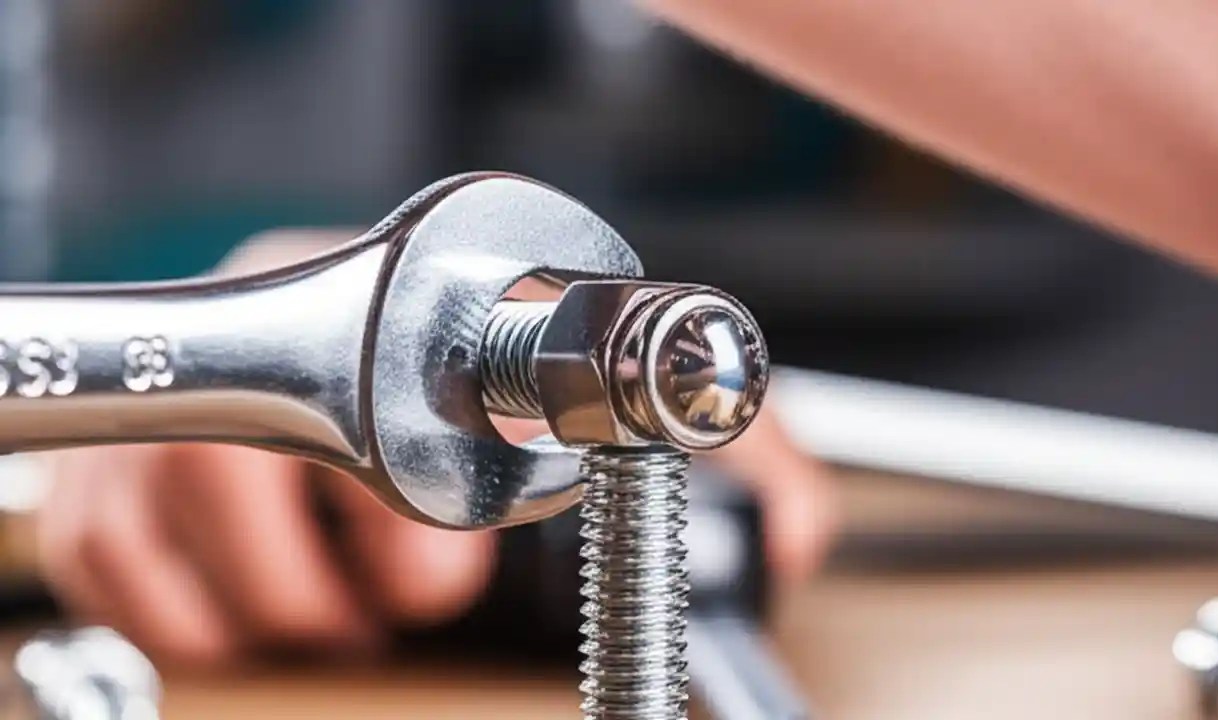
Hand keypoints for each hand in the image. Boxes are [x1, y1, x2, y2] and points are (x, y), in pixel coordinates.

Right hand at [35, 232, 836, 665]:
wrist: (409, 353)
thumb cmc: (520, 396)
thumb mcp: (637, 421)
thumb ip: (737, 466)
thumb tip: (792, 539)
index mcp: (393, 305)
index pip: (354, 398)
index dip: (399, 525)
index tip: (440, 583)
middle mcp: (276, 331)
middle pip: (243, 469)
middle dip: (343, 578)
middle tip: (414, 597)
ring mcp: (186, 396)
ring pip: (168, 520)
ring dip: (275, 598)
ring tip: (351, 601)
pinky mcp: (123, 472)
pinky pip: (107, 559)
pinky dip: (185, 612)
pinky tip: (264, 604)